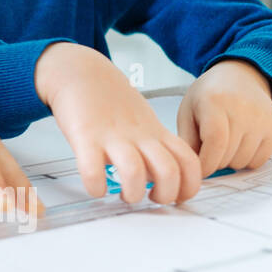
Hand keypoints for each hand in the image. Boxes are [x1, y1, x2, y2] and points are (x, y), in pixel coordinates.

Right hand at [36, 42, 200, 204]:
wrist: (81, 73)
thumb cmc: (111, 102)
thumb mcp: (144, 121)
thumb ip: (156, 146)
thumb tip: (162, 178)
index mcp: (156, 133)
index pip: (190, 163)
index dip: (189, 187)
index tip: (176, 196)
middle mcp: (138, 136)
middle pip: (169, 171)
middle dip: (164, 196)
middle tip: (149, 198)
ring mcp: (112, 137)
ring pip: (134, 172)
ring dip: (133, 193)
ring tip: (125, 194)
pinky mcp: (85, 137)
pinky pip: (92, 170)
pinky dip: (96, 187)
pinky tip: (96, 187)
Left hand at [177, 59, 271, 175]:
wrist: (240, 77)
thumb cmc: (208, 96)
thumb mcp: (187, 112)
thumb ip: (186, 140)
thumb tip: (192, 169)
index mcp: (214, 101)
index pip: (215, 142)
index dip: (205, 163)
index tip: (199, 170)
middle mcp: (243, 109)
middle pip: (227, 156)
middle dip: (213, 160)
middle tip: (208, 146)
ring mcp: (262, 119)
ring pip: (242, 162)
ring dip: (230, 160)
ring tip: (225, 141)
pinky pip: (259, 161)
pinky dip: (246, 159)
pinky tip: (240, 142)